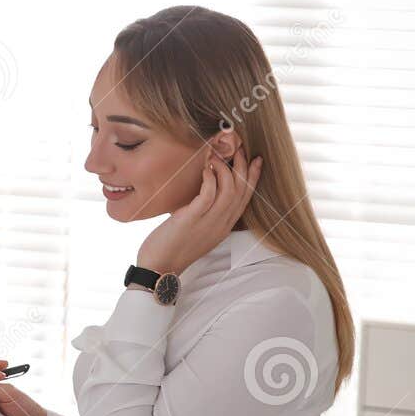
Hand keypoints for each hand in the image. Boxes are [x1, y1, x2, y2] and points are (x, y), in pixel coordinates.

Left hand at [136, 145, 262, 274]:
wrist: (159, 267)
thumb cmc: (173, 246)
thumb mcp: (196, 228)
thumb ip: (205, 212)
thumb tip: (205, 191)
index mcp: (224, 225)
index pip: (246, 198)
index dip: (253, 177)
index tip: (256, 159)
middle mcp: (221, 223)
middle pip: (242, 191)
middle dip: (243, 166)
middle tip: (238, 148)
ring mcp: (209, 222)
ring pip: (230, 191)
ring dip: (226, 169)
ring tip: (216, 156)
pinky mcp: (192, 219)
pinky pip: (209, 195)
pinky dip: (211, 179)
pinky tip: (205, 169)